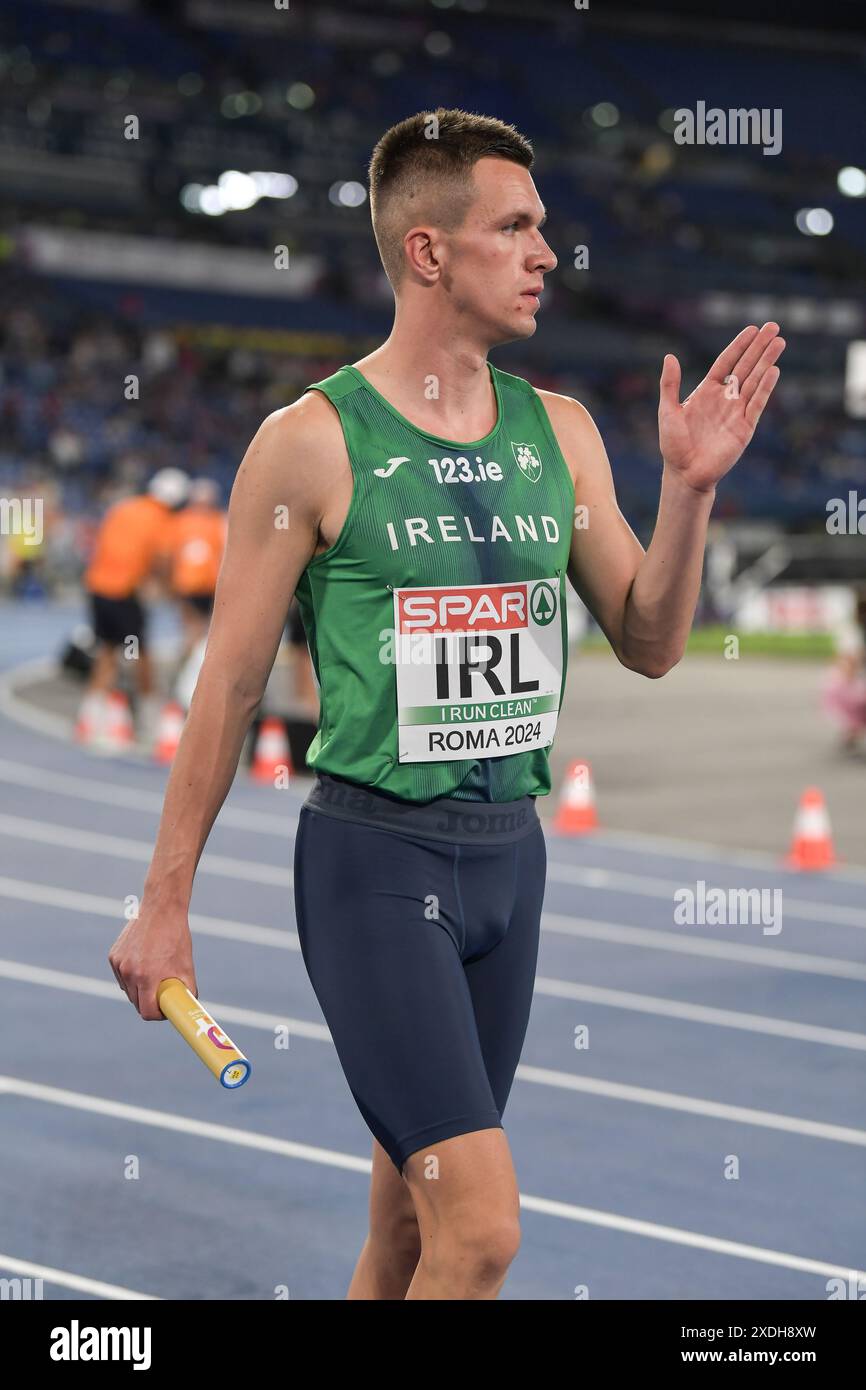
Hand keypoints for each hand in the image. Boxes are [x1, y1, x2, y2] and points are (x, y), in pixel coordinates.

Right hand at [108, 899, 196, 1020]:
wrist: (161, 909)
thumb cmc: (176, 937)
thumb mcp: (186, 966)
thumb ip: (187, 989)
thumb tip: (187, 1007)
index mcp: (147, 976)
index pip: (146, 1011)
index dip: (156, 1014)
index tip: (164, 1009)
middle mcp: (129, 972)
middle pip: (136, 1002)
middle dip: (149, 1002)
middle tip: (162, 992)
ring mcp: (119, 964)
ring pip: (128, 989)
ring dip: (139, 988)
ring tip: (154, 972)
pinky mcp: (113, 956)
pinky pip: (122, 976)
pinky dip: (131, 975)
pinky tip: (143, 962)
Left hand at [658, 322, 784, 492]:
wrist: (685, 473)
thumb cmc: (674, 444)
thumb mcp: (668, 410)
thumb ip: (670, 384)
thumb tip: (669, 356)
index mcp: (707, 392)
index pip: (726, 362)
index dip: (738, 346)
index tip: (752, 329)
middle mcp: (724, 399)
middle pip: (745, 367)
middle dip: (759, 347)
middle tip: (774, 326)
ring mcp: (736, 412)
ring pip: (755, 381)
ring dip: (767, 361)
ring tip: (780, 342)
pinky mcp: (745, 427)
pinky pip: (757, 403)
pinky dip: (765, 387)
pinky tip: (774, 370)